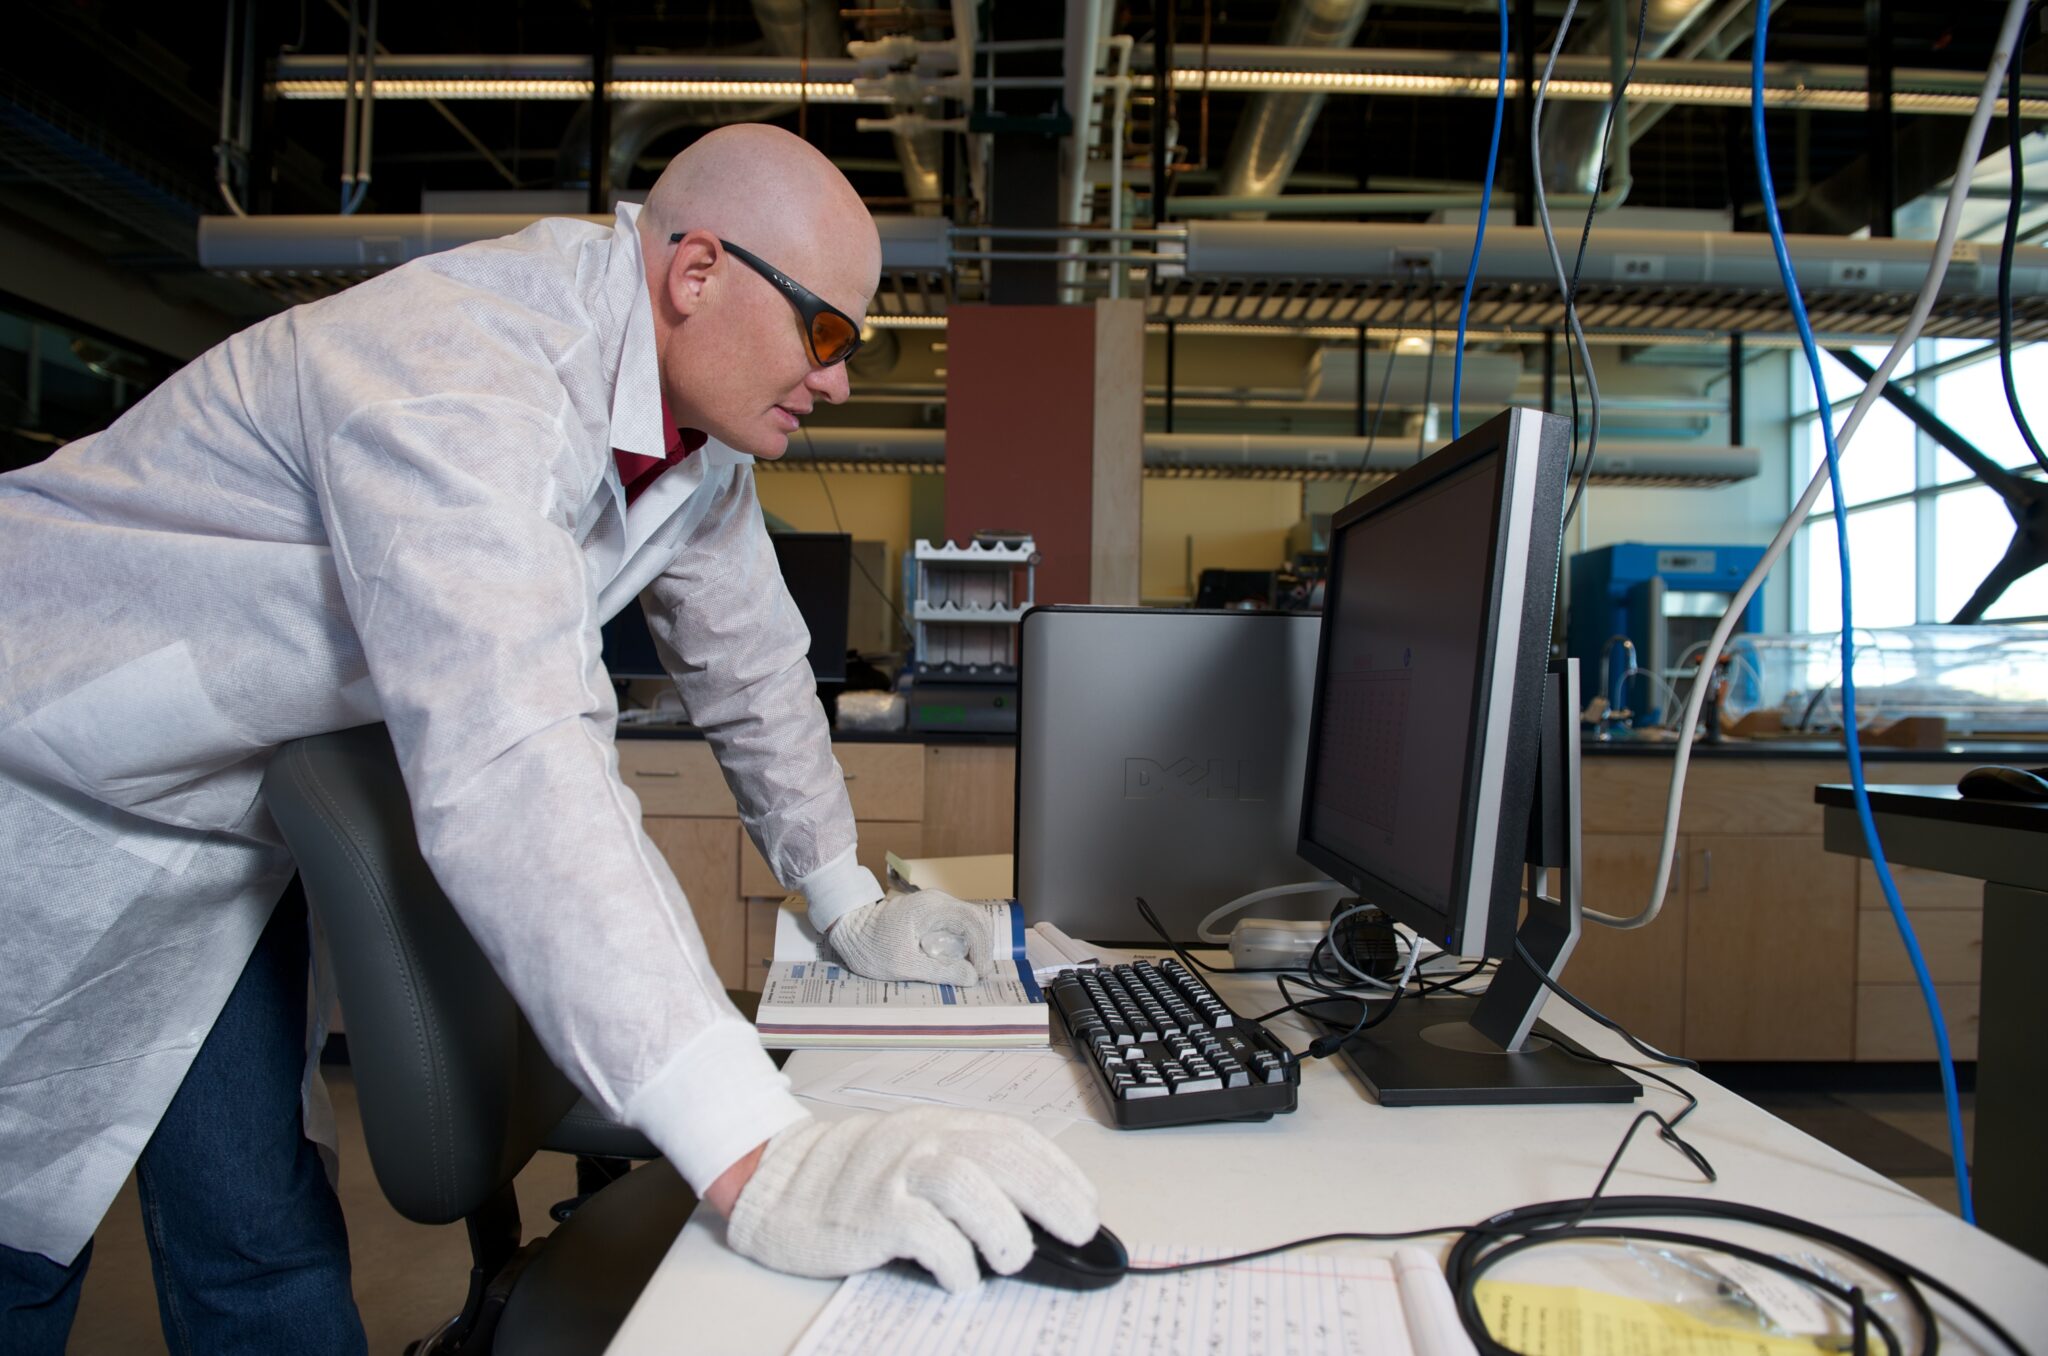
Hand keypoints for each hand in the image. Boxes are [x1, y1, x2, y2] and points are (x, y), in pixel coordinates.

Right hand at [725, 1108, 1099, 1291]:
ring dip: (1003, 1227)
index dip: (1057, 1170)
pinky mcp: (870, 1214)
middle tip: (1078, 1231)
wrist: (774, 1180)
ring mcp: (895, 1175)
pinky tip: (960, 1278)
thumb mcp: (912, 1158)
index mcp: (938, 1127)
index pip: (1013, 1138)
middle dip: (1051, 1195)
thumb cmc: (851, 1180)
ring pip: (967, 1185)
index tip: (1086, 1205)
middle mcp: (921, 1141)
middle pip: (1001, 1157)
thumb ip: (962, 1172)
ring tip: (1013, 1259)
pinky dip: (954, 1260)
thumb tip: (1030, 1214)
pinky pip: (925, 1233)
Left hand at [827, 890, 992, 985]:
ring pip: (968, 922)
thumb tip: (972, 977)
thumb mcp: (904, 966)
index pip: (974, 922)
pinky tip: (953, 961)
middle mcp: (938, 901)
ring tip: (966, 971)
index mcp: (933, 909)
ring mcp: (935, 905)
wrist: (845, 926)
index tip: (979, 974)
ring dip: (973, 946)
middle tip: (975, 975)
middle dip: (982, 948)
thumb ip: (940, 971)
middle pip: (976, 920)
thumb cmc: (870, 946)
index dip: (983, 949)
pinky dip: (962, 943)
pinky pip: (955, 925)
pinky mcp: (930, 913)